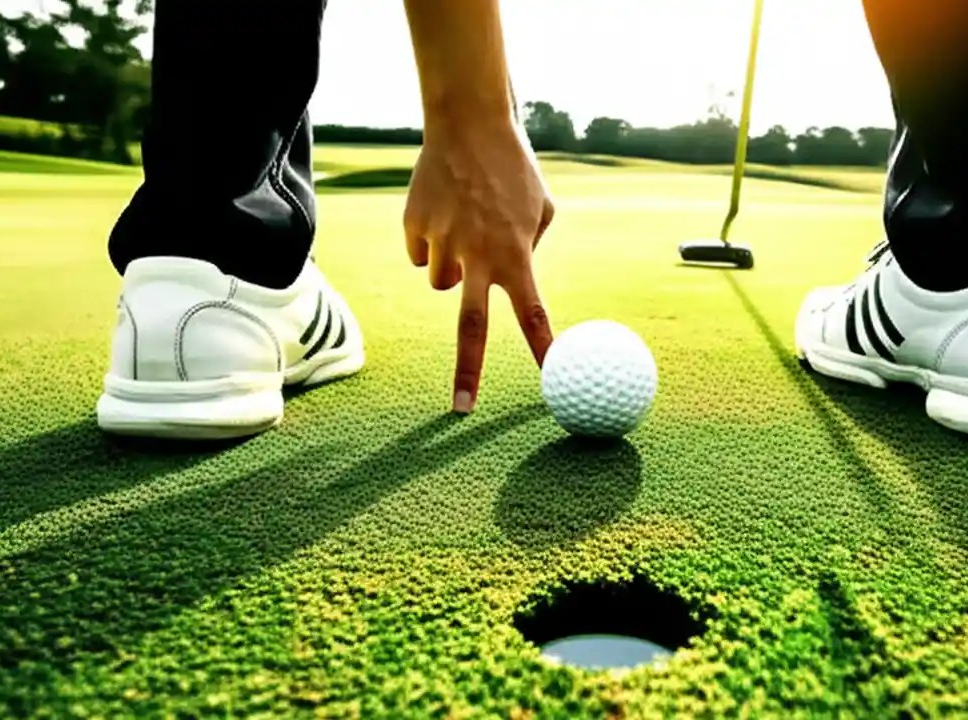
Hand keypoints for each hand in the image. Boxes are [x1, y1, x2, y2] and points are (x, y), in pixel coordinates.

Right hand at [403, 118, 555, 413]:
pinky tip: (442, 210)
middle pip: (470, 328)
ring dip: (453, 267)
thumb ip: (530, 251)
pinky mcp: (413, 227)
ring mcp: (441, 242)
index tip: (554, 379)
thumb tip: (517, 283)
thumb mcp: (541, 210)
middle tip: (462, 410)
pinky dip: (430, 241)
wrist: (468, 124)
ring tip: (463, 224)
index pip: (533, 312)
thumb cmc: (513, 169)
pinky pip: (420, 254)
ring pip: (442, 282)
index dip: (543, 348)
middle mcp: (478, 255)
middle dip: (466, 373)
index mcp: (516, 253)